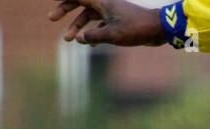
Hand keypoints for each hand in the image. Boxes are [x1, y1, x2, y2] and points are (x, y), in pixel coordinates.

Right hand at [48, 0, 163, 45]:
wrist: (157, 30)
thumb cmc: (136, 29)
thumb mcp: (113, 35)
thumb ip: (94, 36)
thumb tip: (78, 38)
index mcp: (102, 2)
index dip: (65, 0)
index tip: (53, 7)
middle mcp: (105, 5)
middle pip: (80, 4)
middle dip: (65, 10)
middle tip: (52, 18)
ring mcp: (111, 13)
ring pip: (89, 17)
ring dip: (78, 27)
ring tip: (68, 39)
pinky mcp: (117, 22)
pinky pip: (100, 25)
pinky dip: (92, 33)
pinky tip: (88, 44)